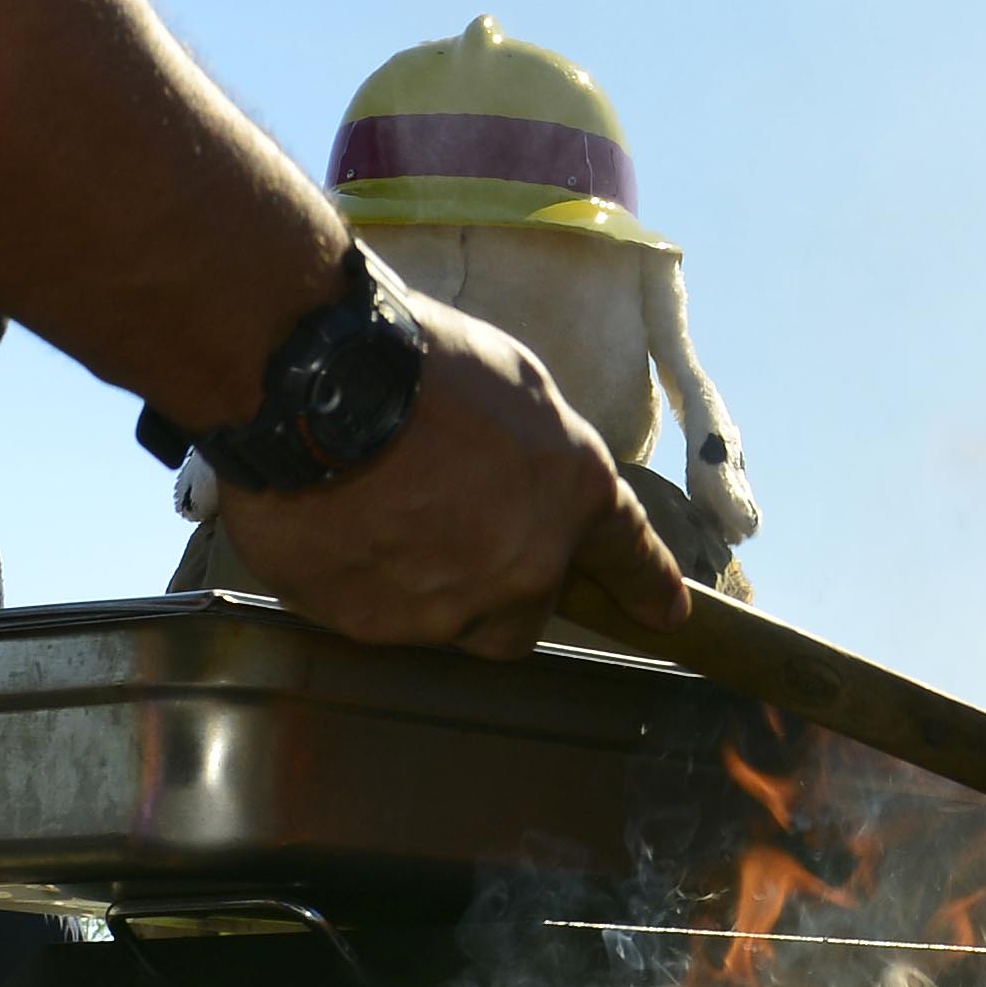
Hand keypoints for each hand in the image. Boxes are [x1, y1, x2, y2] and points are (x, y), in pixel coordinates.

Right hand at [205, 287, 667, 658]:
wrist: (320, 389)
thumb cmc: (416, 361)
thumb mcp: (512, 380)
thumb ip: (537, 447)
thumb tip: (524, 476)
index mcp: (574, 490)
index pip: (626, 551)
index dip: (647, 583)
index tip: (666, 613)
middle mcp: (528, 562)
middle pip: (526, 610)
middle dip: (496, 582)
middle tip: (444, 527)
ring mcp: (453, 602)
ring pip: (449, 618)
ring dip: (425, 580)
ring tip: (375, 511)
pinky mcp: (379, 625)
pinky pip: (378, 615)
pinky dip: (364, 582)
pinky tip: (338, 526)